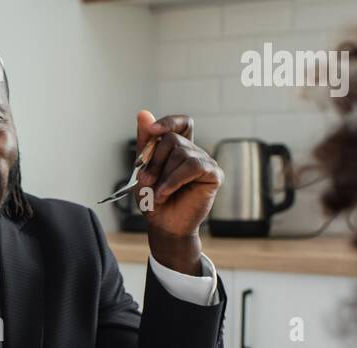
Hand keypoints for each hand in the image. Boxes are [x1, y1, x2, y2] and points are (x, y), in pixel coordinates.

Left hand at [134, 110, 222, 275]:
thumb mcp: (143, 168)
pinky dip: (173, 180)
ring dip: (162, 175)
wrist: (163, 225)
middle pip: (173, 139)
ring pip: (182, 153)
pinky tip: (165, 193)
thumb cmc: (153, 199)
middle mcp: (194, 152)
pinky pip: (193, 166)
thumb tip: (143, 113)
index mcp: (179, 147)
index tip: (151, 131)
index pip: (181, 123)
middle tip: (145, 180)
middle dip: (154, 160)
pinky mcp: (213, 175)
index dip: (169, 122)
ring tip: (157, 192)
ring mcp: (206, 162)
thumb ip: (145, 143)